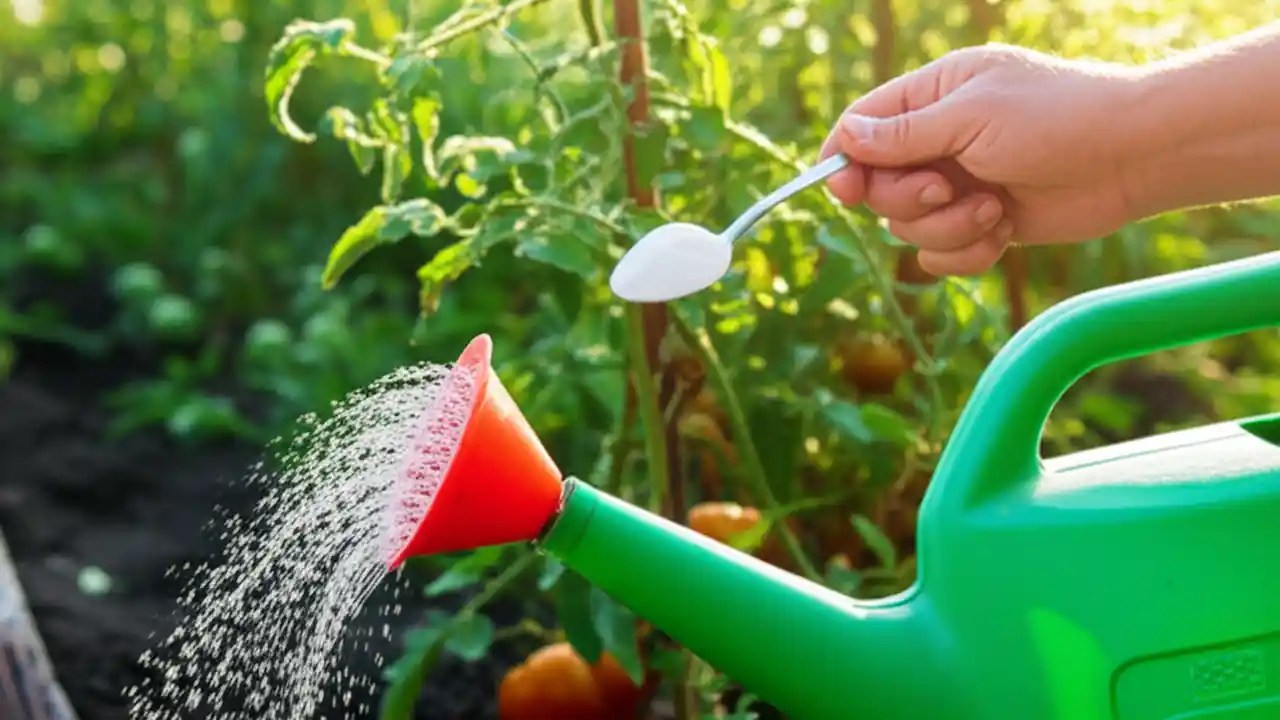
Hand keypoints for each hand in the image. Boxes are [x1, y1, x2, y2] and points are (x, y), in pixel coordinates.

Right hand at [819, 45, 1145, 275]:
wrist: (1133, 158)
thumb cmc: (1058, 118)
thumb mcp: (972, 116)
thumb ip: (904, 133)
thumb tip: (845, 139)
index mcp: (932, 96)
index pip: (860, 128)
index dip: (843, 161)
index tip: (844, 190)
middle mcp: (939, 141)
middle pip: (878, 188)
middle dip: (909, 199)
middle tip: (947, 188)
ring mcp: (959, 185)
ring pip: (908, 227)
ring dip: (947, 227)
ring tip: (993, 210)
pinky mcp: (981, 225)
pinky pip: (940, 257)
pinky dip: (966, 253)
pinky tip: (1002, 232)